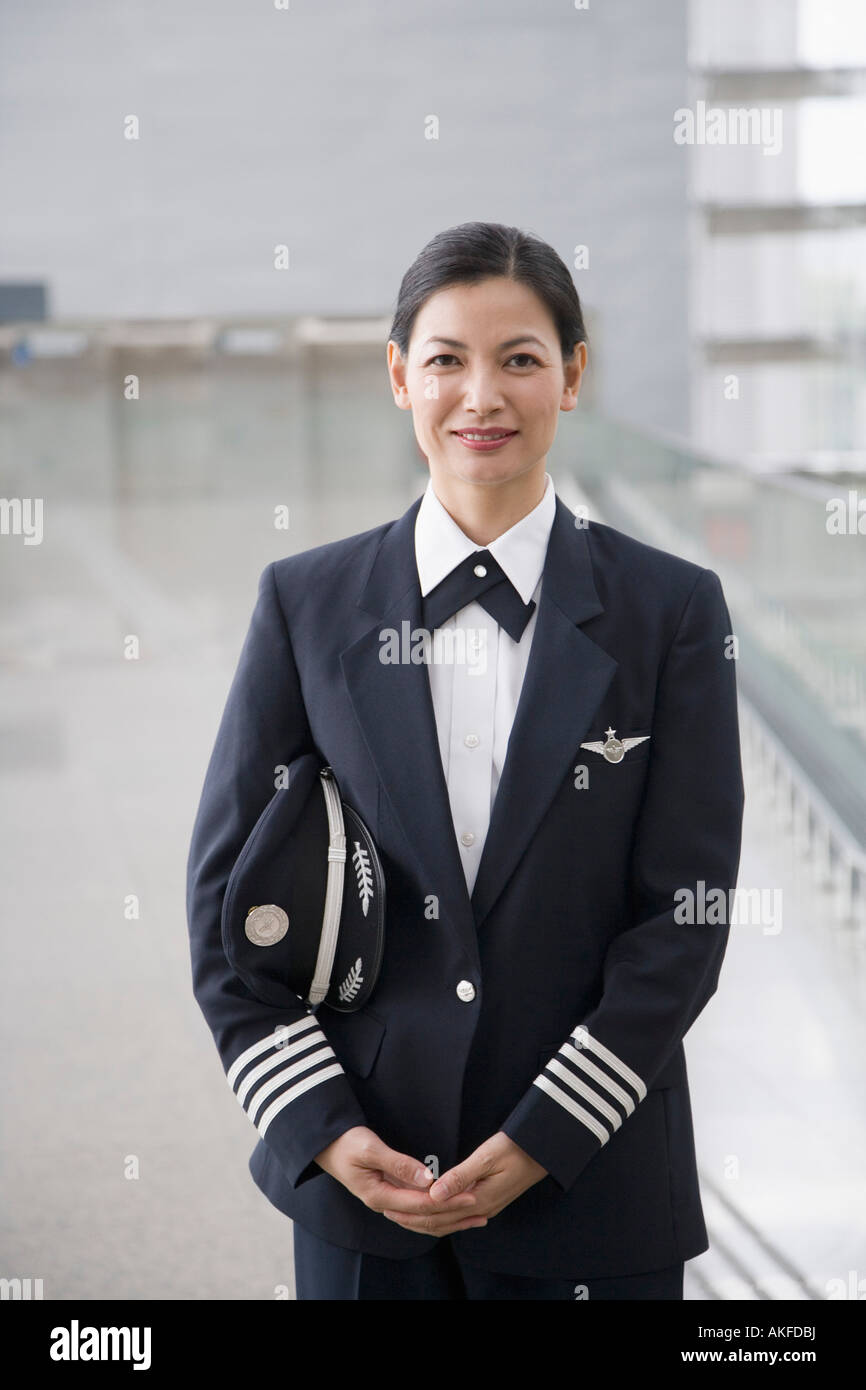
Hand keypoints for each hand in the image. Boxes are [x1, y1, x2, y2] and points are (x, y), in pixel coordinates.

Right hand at [314, 1127, 483, 1231]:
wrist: (326, 1144)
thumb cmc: (346, 1143)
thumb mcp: (370, 1149)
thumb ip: (399, 1163)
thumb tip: (428, 1177)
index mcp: (379, 1195)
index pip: (420, 1204)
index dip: (447, 1201)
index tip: (471, 1196)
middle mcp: (384, 1203)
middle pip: (424, 1216)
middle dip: (453, 1214)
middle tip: (480, 1209)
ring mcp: (387, 1199)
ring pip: (422, 1215)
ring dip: (448, 1215)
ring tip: (473, 1213)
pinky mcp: (390, 1192)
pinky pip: (416, 1205)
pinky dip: (436, 1206)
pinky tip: (451, 1203)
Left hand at [381, 1132, 548, 1235]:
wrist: (544, 1149)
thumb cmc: (516, 1147)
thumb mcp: (488, 1156)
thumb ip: (460, 1176)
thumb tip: (434, 1193)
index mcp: (478, 1199)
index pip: (437, 1211)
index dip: (412, 1208)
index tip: (390, 1203)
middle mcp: (481, 1209)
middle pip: (439, 1222)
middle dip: (412, 1219)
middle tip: (387, 1212)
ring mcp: (486, 1208)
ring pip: (448, 1223)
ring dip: (424, 1220)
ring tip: (401, 1213)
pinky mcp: (488, 1202)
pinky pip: (457, 1217)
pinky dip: (439, 1217)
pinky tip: (431, 1210)